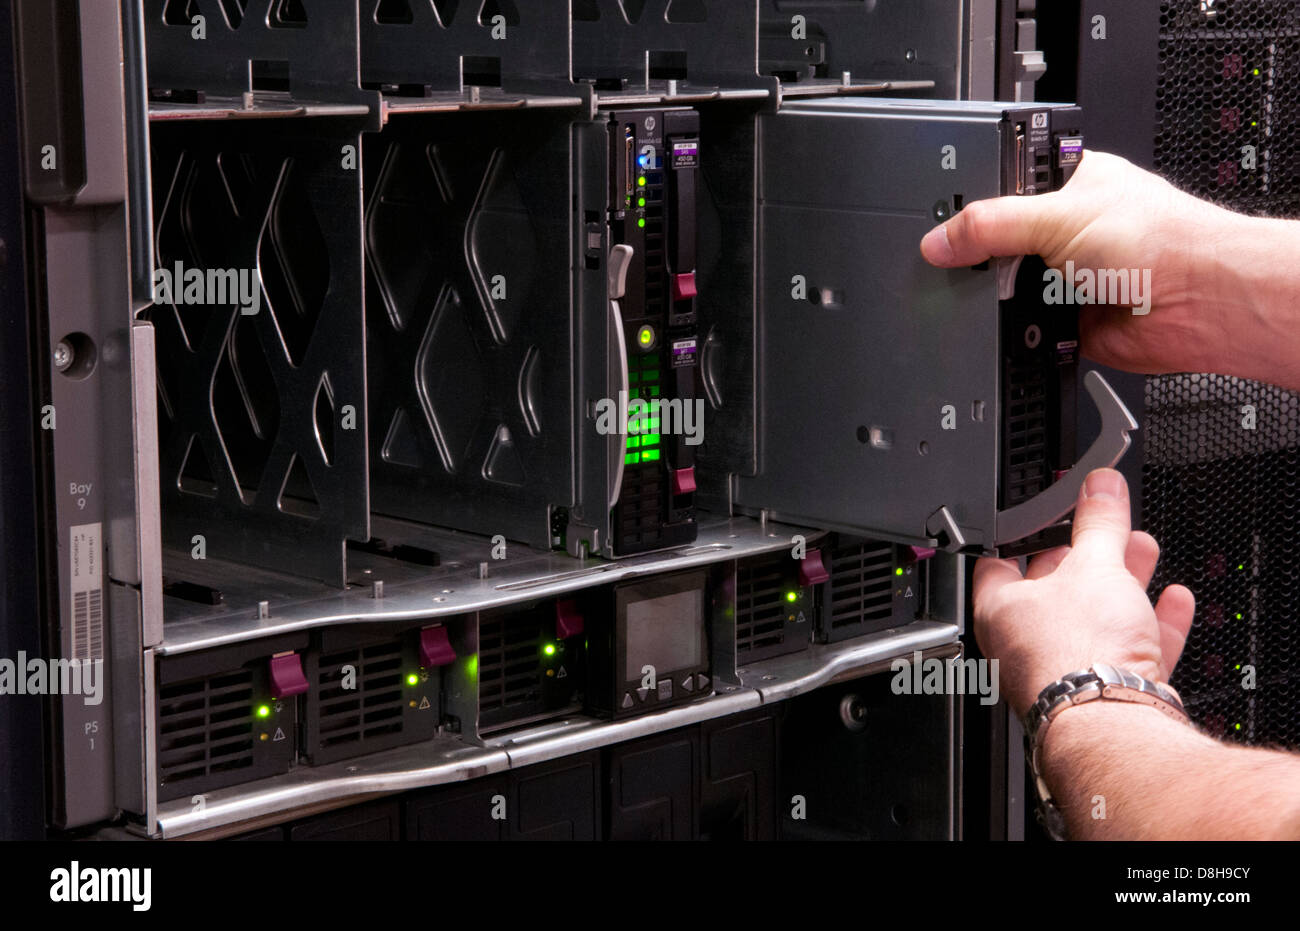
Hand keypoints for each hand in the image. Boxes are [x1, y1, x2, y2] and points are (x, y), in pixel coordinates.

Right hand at [919, 150, 1242, 377]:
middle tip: (974, 262)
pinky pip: (1022, 330)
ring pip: (1008, 289)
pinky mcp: (1066, 321)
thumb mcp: (1057, 216)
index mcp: (1069, 184)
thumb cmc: (1163, 241)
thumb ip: (991, 226)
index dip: (971, 201)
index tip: (940, 220)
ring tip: (1014, 293)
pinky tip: (1027, 324)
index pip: (1001, 185)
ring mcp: (1067, 276)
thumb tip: (939, 240)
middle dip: (985, 258)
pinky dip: (1020, 333)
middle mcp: (1068, 229)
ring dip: (1005, 298)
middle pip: (999, 243)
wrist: (1199, 304)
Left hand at [972, 468, 1195, 717]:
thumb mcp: (1094, 567)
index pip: (1000, 561)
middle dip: (1085, 556)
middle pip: (1054, 589)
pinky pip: (1129, 650)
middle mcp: (1024, 646)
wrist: (1113, 724)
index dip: (1023, 533)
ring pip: (1095, 618)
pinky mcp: (1106, 693)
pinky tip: (1172, 601)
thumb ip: (1098, 522)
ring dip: (1122, 583)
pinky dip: (1152, 623)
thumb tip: (1099, 487)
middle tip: (1103, 529)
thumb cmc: (1076, 654)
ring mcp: (1065, 672)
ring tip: (1141, 550)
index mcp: (999, 611)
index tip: (1045, 516)